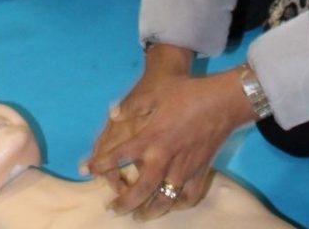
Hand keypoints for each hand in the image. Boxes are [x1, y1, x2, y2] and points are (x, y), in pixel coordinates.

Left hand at [85, 47, 252, 219]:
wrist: (222, 102)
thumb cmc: (187, 93)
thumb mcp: (156, 93)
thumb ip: (132, 105)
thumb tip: (113, 114)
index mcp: (150, 138)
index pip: (118, 156)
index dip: (100, 163)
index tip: (87, 170)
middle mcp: (163, 159)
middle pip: (140, 191)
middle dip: (123, 203)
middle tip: (112, 210)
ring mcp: (183, 170)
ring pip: (163, 201)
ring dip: (148, 212)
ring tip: (137, 216)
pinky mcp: (200, 173)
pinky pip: (187, 197)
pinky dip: (177, 205)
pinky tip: (170, 206)